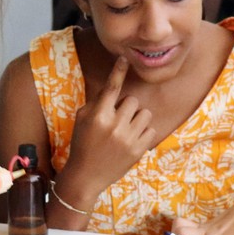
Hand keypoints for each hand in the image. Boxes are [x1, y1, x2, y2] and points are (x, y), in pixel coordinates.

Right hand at [62, 57, 156, 200]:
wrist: (86, 175)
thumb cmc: (82, 143)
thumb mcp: (82, 120)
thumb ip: (97, 102)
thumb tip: (113, 86)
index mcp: (98, 116)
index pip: (111, 88)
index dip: (118, 71)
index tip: (124, 59)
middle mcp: (114, 125)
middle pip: (132, 100)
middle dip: (126, 107)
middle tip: (116, 119)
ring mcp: (128, 139)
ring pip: (144, 114)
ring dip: (137, 118)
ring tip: (126, 129)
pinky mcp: (138, 150)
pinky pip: (151, 129)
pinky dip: (143, 132)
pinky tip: (131, 139)